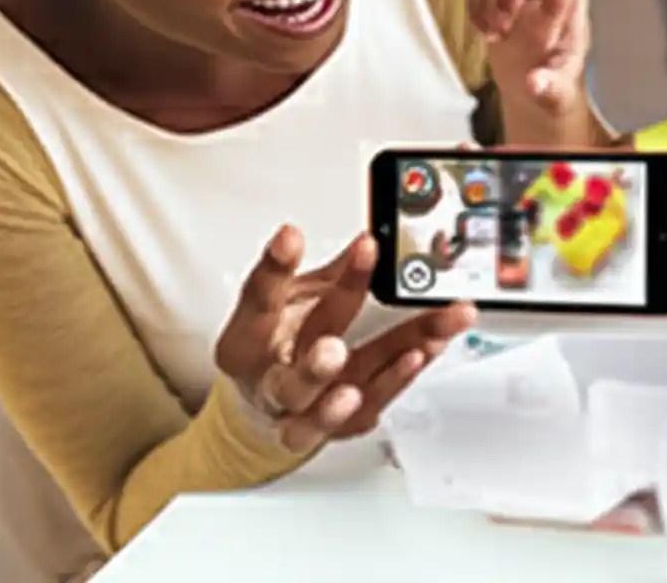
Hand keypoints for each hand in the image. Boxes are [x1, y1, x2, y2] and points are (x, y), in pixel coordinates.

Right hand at [214, 225, 476, 451]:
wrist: (273, 402)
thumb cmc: (282, 341)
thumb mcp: (297, 298)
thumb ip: (330, 273)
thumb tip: (367, 242)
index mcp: (248, 341)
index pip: (257, 302)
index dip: (273, 269)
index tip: (290, 238)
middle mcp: (273, 383)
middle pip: (289, 385)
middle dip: (313, 370)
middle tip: (333, 349)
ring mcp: (307, 412)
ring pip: (333, 408)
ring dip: (375, 381)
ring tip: (410, 354)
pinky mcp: (340, 426)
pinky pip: (369, 409)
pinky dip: (395, 383)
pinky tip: (418, 358)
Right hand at [467, 0, 590, 113]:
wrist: (530, 82)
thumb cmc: (553, 82)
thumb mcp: (556, 91)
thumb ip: (548, 87)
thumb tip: (534, 84)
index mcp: (570, 11)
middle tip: (503, 25)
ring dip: (489, 2)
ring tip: (494, 37)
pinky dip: (474, 6)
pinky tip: (483, 32)